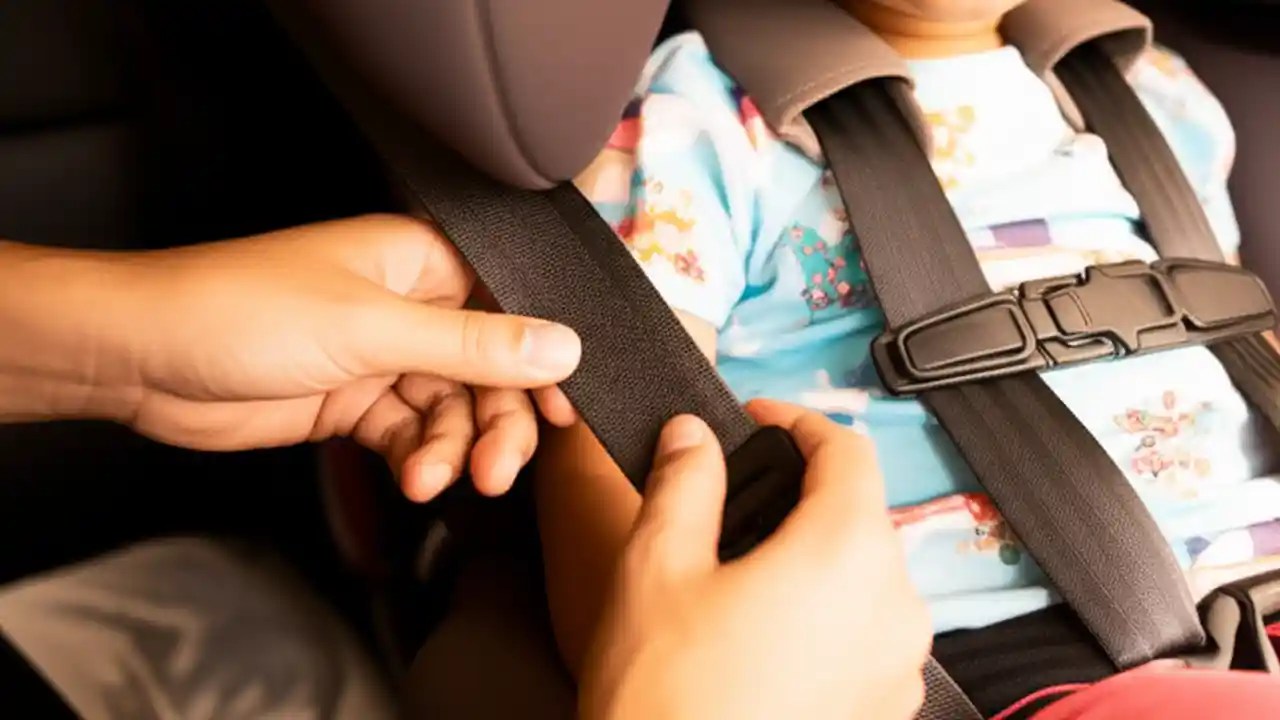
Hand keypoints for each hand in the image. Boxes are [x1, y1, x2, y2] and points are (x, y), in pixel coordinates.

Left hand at [2, 215, 579, 499]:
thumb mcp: (371, 330)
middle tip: (497, 469)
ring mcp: (380, 356)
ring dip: (451, 449)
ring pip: (451, 409)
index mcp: (419, 260)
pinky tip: (412, 479)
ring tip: (433, 479)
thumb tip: (564, 346)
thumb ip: (472, 346)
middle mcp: (408, 305)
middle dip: (495, 421)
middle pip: (486, 369)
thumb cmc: (243, 311)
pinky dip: (417, 459)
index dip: (540, 361)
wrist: (143, 357)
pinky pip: (410, 434)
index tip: (564, 412)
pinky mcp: (353, 401)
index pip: (508, 308)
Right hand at [579, 400, 929, 719]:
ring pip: (868, 575)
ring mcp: (897, 667)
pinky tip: (767, 636)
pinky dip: (830, 613)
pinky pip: (869, 633)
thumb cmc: (666, 696)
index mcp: (845, 553)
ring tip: (745, 574)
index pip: (848, 448)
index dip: (799, 421)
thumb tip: (694, 436)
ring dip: (817, 555)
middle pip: (862, 513)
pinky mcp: (885, 710)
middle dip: (803, 493)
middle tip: (736, 499)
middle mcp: (893, 607)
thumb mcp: (656, 566)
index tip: (759, 421)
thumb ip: (685, 481)